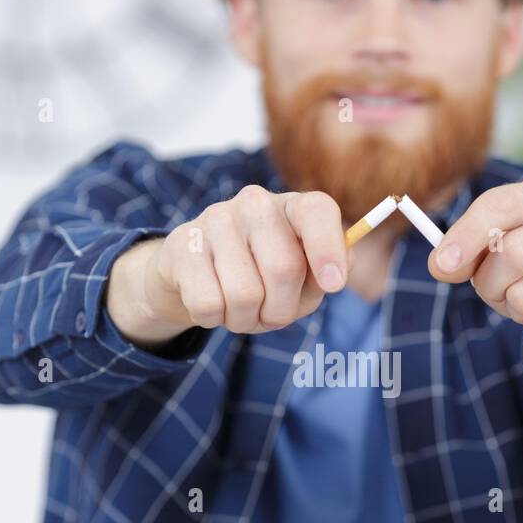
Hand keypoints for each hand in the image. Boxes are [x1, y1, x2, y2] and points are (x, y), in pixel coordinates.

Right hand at [106, 185, 351, 345]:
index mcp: (293, 208)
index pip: (317, 212)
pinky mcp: (183, 244)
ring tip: (240, 309)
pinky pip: (208, 303)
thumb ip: (324, 276)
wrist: (195, 275)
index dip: (328, 249)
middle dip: (280, 310)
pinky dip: (214, 319)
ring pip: (244, 295)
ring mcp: (216, 218)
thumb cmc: (261, 278)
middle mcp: (255, 203)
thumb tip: (339, 272)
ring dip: (245, 319)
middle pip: (283, 269)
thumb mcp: (301, 281)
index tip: (333, 285)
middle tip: (271, 315)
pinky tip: (213, 302)